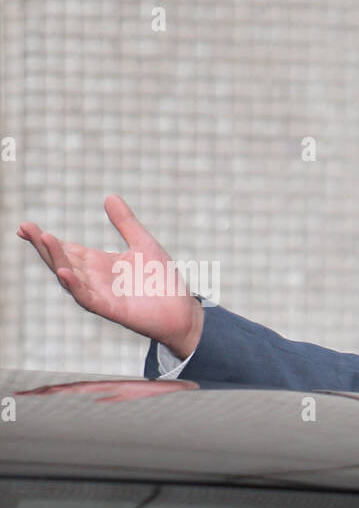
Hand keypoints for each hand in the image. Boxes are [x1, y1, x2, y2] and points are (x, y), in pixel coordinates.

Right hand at [17, 195, 203, 358]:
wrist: (182, 310)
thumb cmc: (162, 280)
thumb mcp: (143, 243)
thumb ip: (125, 222)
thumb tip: (109, 196)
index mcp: (99, 263)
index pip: (66, 249)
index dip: (46, 239)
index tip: (26, 226)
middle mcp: (95, 279)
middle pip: (62, 260)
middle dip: (45, 245)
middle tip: (27, 228)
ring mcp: (101, 294)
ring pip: (71, 277)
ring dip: (57, 259)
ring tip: (45, 240)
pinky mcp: (112, 309)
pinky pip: (88, 298)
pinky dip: (75, 286)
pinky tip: (65, 273)